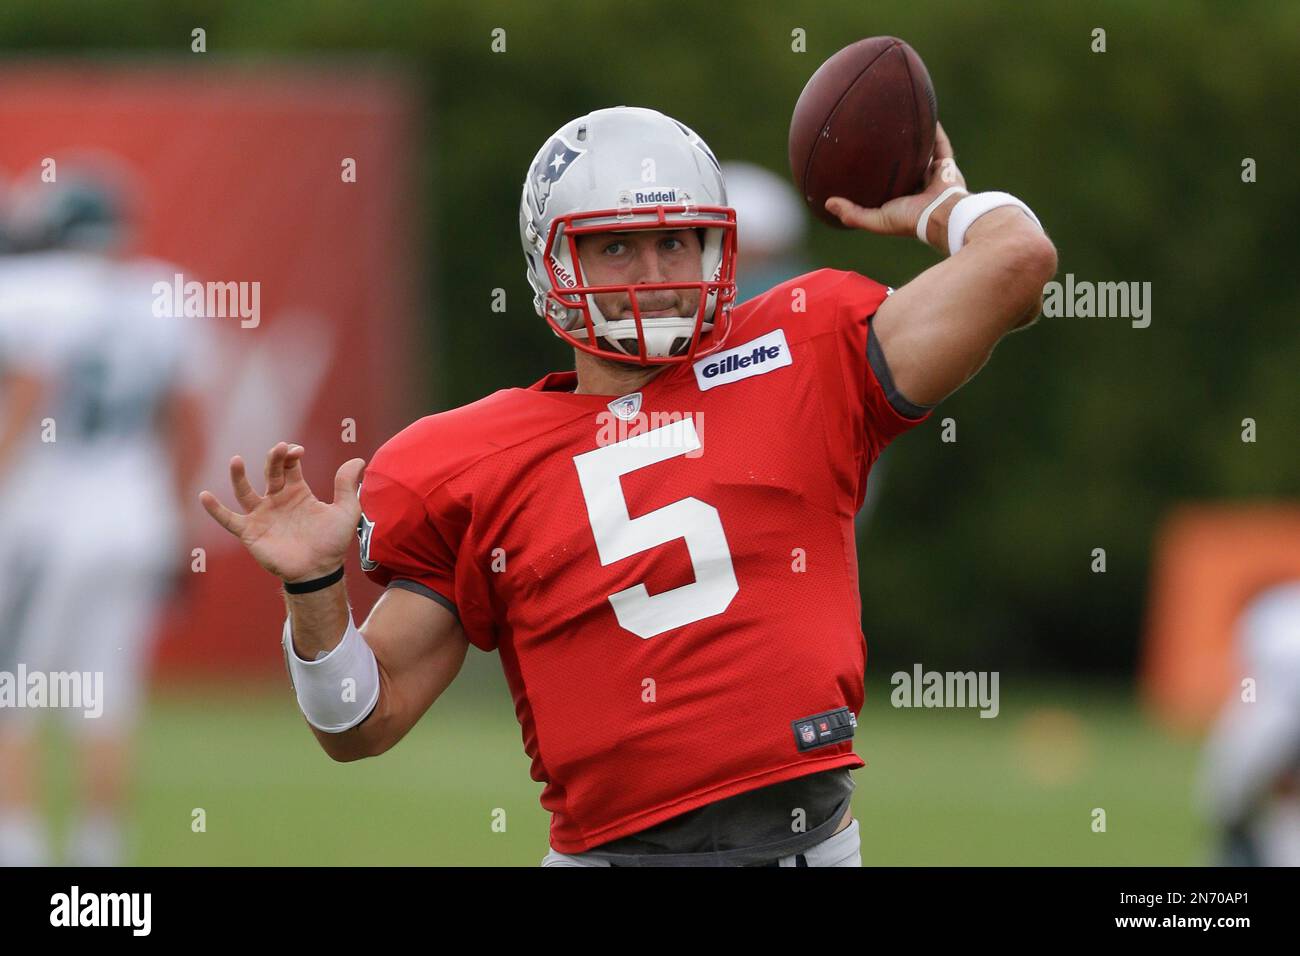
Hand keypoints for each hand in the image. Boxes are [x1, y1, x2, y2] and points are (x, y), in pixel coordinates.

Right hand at [199, 442, 364, 583]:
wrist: (320, 571)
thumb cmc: (332, 543)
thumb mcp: (346, 511)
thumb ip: (348, 486)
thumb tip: (359, 460)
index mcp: (297, 492)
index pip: (289, 465)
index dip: (291, 454)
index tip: (297, 450)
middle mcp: (277, 500)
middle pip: (269, 472)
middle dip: (273, 458)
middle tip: (279, 448)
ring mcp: (262, 515)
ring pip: (245, 491)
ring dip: (238, 476)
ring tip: (235, 460)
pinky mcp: (251, 532)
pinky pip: (228, 519)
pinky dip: (215, 509)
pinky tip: (204, 496)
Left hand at [824, 122, 966, 247]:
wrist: (943, 215)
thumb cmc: (911, 220)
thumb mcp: (876, 220)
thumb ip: (852, 214)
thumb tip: (827, 203)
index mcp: (901, 200)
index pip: (885, 186)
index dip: (874, 177)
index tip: (859, 165)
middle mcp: (917, 187)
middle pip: (903, 168)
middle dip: (893, 157)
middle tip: (876, 139)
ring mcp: (933, 175)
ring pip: (922, 154)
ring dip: (913, 141)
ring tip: (900, 123)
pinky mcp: (947, 165)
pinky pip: (940, 143)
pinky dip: (935, 130)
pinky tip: (925, 113)